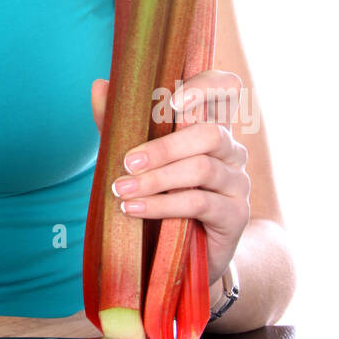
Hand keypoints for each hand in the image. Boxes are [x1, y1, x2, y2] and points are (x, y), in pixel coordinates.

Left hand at [90, 71, 249, 286]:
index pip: (228, 89)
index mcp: (211, 126)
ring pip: (201, 169)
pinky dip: (162, 204)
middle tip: (127, 162)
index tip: (173, 101)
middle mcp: (231, 150)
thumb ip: (119, 123)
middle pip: (210, 133)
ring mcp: (238, 182)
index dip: (208, 86)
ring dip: (156, 179)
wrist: (184, 253)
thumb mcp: (137, 158)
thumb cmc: (161, 195)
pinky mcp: (236, 215)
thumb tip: (99, 85)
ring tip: (122, 191)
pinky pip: (199, 202)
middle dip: (163, 148)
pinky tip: (135, 209)